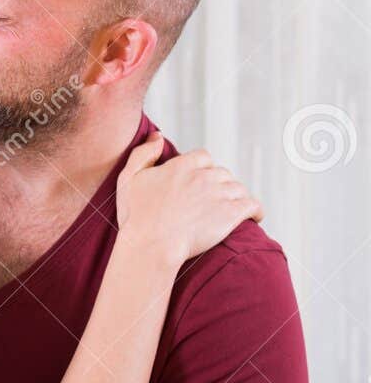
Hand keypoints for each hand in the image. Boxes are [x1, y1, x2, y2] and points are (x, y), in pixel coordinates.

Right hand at [116, 134, 262, 263]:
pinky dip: (255, 211)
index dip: (202, 168)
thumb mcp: (128, 179)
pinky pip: (253, 206)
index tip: (197, 182)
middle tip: (212, 199)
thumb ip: (142, 154)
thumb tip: (157, 136)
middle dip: (219, 184)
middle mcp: (203, 176)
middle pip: (222, 173)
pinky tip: (253, 216)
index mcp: (181, 166)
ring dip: (235, 197)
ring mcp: (219, 194)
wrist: (151, 246)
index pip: (203, 157)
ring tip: (229, 209)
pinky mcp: (232, 213)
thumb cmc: (136, 218)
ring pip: (238, 188)